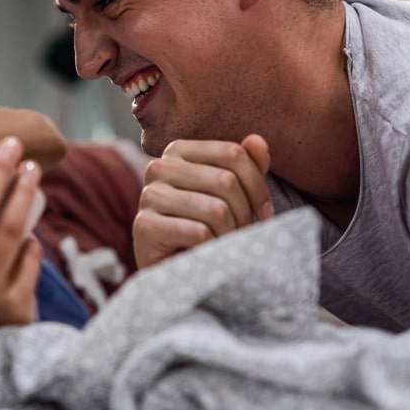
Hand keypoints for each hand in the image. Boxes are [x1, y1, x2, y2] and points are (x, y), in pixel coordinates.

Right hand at [133, 134, 272, 267]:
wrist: (172, 268)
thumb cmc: (204, 227)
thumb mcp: (230, 194)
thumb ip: (245, 165)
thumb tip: (257, 141)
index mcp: (178, 151)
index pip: (232, 154)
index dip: (257, 186)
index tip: (265, 213)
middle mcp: (159, 167)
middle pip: (226, 181)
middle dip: (245, 214)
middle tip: (244, 234)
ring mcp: (148, 195)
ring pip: (215, 209)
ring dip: (230, 234)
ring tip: (227, 245)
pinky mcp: (144, 226)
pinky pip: (198, 232)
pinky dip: (212, 248)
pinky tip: (209, 254)